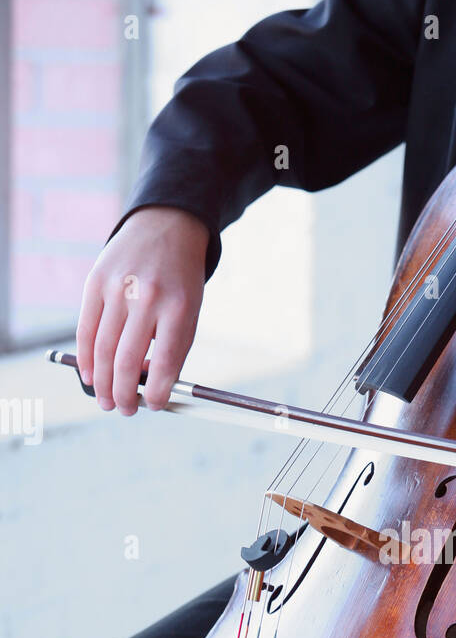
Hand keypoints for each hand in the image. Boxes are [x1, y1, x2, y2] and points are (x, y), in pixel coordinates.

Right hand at [76, 206, 209, 415]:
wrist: (166, 227)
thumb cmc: (179, 281)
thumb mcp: (189, 312)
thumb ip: (172, 349)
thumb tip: (148, 389)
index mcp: (178, 308)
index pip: (165, 363)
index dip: (157, 393)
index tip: (153, 406)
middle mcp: (146, 297)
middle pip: (126, 361)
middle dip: (123, 394)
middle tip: (124, 410)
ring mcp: (117, 288)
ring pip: (103, 349)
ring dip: (102, 383)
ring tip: (107, 400)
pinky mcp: (95, 281)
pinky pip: (85, 329)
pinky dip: (86, 357)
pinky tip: (89, 375)